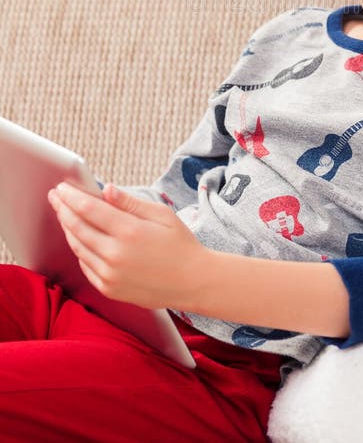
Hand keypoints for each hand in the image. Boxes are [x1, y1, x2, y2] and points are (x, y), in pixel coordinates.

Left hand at [48, 182, 210, 310]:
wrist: (192, 282)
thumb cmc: (180, 244)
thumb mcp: (162, 215)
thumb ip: (130, 202)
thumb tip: (105, 189)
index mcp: (130, 232)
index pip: (89, 210)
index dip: (72, 196)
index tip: (62, 187)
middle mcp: (116, 255)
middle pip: (77, 227)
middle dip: (63, 209)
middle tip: (55, 196)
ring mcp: (110, 275)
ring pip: (78, 247)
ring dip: (68, 228)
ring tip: (64, 214)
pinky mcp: (109, 289)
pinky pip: (85, 265)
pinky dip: (79, 249)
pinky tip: (80, 238)